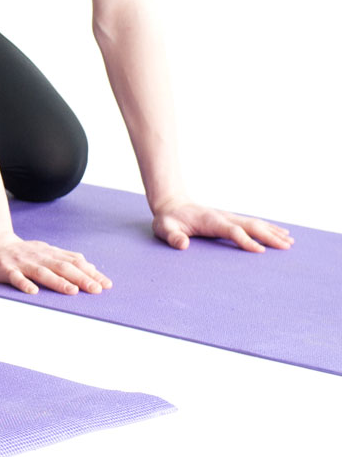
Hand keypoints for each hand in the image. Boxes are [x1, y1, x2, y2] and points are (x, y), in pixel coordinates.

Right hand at [0, 232, 111, 295]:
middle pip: (61, 267)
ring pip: (41, 272)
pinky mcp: (5, 269)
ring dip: (57, 281)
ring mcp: (21, 263)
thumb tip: (92, 269)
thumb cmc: (22, 253)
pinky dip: (24, 284)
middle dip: (80, 278)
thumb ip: (66, 260)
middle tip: (96, 289)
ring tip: (71, 291)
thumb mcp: (46, 253)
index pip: (73, 262)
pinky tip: (32, 291)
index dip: (90, 273)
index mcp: (49, 254)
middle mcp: (38, 257)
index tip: (106, 285)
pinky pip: (15, 277)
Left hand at [151, 198, 293, 251]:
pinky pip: (252, 223)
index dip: (246, 240)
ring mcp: (228, 217)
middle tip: (287, 247)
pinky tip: (280, 234)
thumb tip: (182, 245)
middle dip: (268, 236)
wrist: (172, 205)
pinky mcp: (231, 220)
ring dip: (272, 232)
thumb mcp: (164, 228)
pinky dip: (268, 228)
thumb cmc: (168, 220)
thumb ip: (172, 236)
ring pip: (254, 223)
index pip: (232, 230)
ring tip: (290, 242)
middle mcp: (223, 217)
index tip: (261, 251)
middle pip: (250, 225)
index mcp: (210, 221)